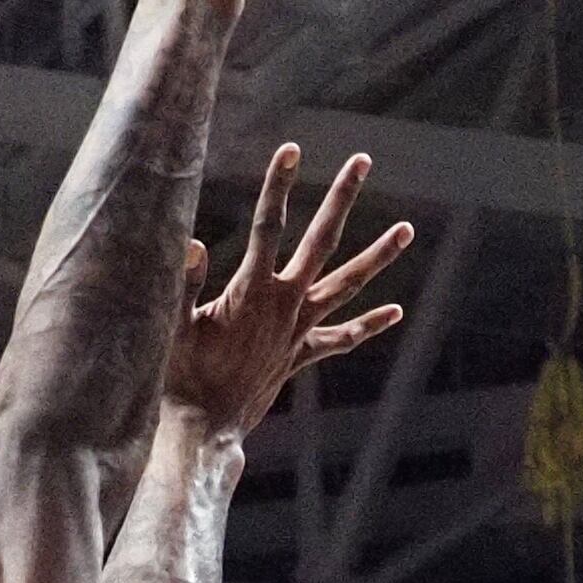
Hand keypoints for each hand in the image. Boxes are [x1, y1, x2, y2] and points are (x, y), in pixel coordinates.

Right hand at [163, 144, 413, 440]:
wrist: (203, 432)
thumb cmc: (180, 379)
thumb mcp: (174, 328)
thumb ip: (185, 286)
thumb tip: (191, 244)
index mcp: (252, 292)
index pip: (268, 227)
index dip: (277, 187)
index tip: (291, 150)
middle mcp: (285, 305)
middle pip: (321, 241)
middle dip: (340, 198)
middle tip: (362, 160)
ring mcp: (297, 330)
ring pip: (346, 286)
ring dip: (377, 257)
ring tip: (407, 230)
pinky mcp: (299, 355)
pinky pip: (340, 338)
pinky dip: (367, 325)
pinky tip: (394, 311)